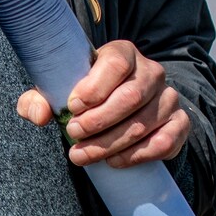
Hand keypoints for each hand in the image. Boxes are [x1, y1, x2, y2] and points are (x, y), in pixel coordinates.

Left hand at [16, 40, 190, 167]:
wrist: (119, 113)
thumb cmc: (82, 98)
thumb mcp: (56, 93)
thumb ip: (37, 100)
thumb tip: (39, 115)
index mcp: (122, 53)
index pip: (116, 63)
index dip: (93, 88)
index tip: (72, 107)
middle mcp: (151, 72)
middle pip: (130, 96)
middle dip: (98, 121)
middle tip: (73, 134)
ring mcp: (168, 98)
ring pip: (144, 123)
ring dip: (110, 144)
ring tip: (83, 154)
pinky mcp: (179, 124)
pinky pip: (164, 142)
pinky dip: (137, 156)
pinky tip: (114, 161)